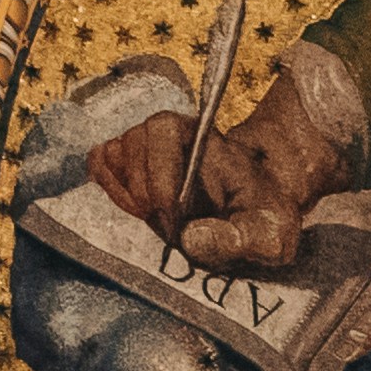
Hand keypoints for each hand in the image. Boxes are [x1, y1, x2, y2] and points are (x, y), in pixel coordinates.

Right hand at [94, 90, 332, 272]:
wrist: (253, 216)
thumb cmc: (262, 220)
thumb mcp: (271, 237)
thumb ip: (242, 239)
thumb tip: (191, 239)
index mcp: (204, 138)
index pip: (162, 130)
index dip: (161, 178)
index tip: (177, 221)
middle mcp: (168, 135)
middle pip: (131, 146)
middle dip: (146, 195)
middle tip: (171, 228)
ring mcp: (144, 149)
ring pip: (111, 157)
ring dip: (128, 197)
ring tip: (158, 220)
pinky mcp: (126, 167)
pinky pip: (99, 167)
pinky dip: (111, 192)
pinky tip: (138, 213)